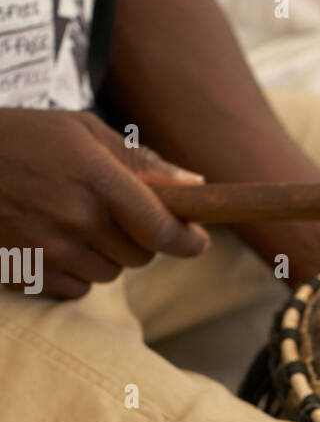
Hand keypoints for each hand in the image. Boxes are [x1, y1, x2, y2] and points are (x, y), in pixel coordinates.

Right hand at [0, 110, 208, 299]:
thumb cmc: (21, 139)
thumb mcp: (79, 131)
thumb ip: (138, 160)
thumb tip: (193, 184)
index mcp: (96, 178)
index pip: (160, 229)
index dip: (187, 241)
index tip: (197, 241)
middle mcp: (77, 219)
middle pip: (141, 256)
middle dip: (139, 239)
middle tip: (114, 215)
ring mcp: (52, 251)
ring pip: (110, 273)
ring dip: (105, 255)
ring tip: (74, 223)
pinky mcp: (30, 274)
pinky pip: (77, 290)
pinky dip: (75, 273)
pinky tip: (53, 242)